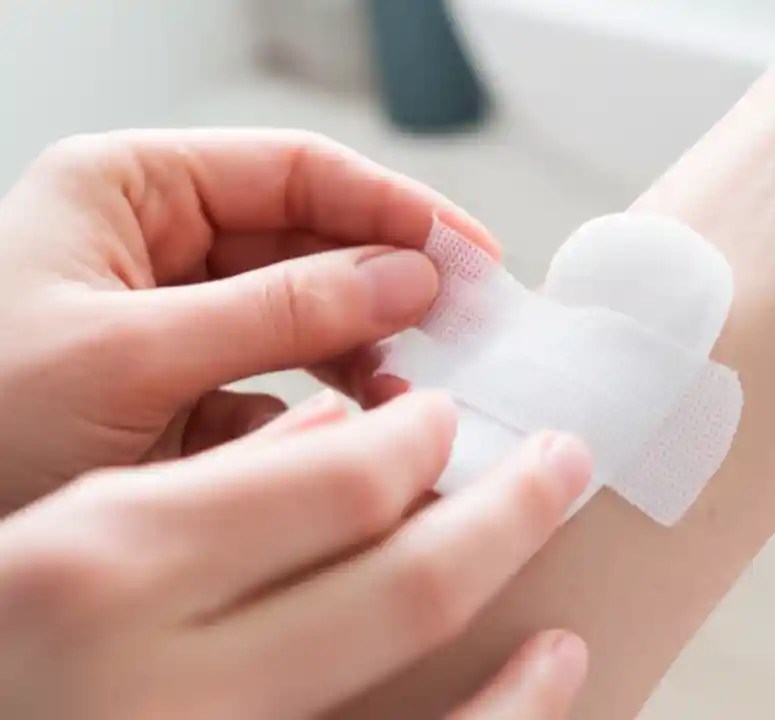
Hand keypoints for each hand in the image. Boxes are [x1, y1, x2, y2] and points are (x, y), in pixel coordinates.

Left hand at [0, 129, 496, 510]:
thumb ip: (277, 312)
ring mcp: (176, 323)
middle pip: (311, 240)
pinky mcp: (185, 393)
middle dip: (390, 281)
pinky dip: (328, 405)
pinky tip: (364, 426)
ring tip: (419, 384)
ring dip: (367, 347)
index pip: (294, 171)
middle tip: (470, 320)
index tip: (467, 250)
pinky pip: (281, 381)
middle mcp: (158, 248)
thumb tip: (407, 278)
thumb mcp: (127, 356)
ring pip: (305, 314)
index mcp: (128, 192)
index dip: (392, 206)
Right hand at [0, 390, 592, 718]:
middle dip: (510, 512)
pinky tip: (550, 677)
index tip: (450, 420)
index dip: (419, 442)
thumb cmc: (4, 637)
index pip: (332, 485)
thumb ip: (203, 485)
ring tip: (568, 601)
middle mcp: (164, 685)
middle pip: (405, 588)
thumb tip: (341, 424)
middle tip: (566, 461)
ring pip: (426, 706)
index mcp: (104, 573)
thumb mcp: (60, 539)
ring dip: (528, 650)